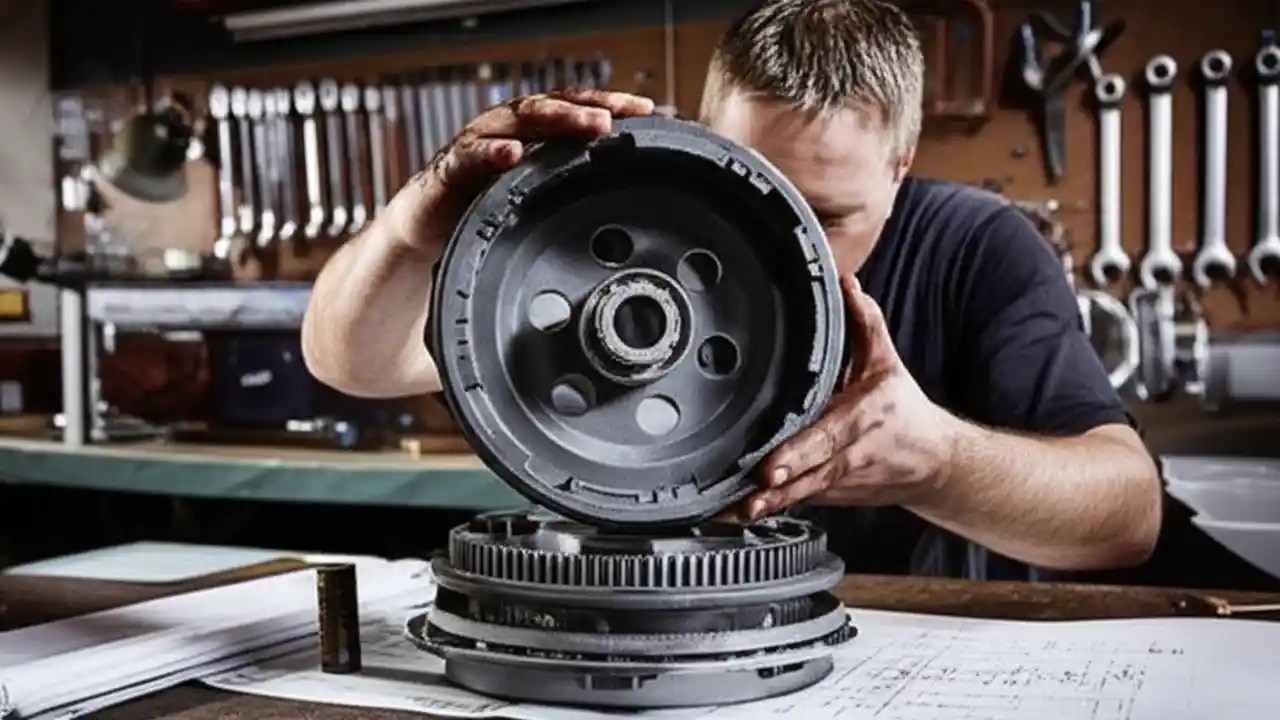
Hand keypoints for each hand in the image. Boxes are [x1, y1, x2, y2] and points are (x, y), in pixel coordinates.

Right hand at [383, 89, 655, 255]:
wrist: (427, 231)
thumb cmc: (485, 208)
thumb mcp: (535, 197)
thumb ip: (569, 188)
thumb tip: (628, 196)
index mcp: (533, 133)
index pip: (577, 109)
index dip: (612, 106)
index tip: (648, 112)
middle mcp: (508, 130)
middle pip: (553, 108)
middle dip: (589, 109)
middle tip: (620, 116)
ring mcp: (480, 145)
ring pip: (520, 121)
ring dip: (558, 120)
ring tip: (590, 125)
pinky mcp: (452, 170)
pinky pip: (472, 156)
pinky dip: (492, 153)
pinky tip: (513, 155)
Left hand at [724, 274, 961, 522]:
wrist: (935, 463)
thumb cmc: (904, 412)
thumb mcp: (887, 363)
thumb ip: (866, 323)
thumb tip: (848, 284)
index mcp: (862, 419)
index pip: (827, 437)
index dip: (800, 453)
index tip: (773, 466)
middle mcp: (850, 454)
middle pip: (812, 473)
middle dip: (781, 486)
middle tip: (751, 494)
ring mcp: (840, 480)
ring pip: (802, 494)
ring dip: (769, 504)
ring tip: (736, 511)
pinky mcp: (831, 496)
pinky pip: (799, 501)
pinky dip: (772, 508)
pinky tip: (738, 515)